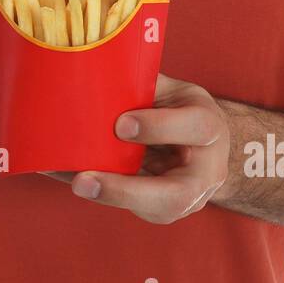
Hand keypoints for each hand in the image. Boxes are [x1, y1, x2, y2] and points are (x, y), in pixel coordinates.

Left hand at [39, 72, 231, 222]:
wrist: (204, 144)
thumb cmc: (180, 109)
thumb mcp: (170, 89)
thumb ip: (142, 85)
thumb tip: (90, 72)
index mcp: (210, 127)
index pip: (196, 127)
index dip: (158, 126)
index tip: (120, 125)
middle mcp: (207, 170)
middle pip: (177, 193)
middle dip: (127, 190)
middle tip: (83, 180)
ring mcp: (190, 198)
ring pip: (157, 210)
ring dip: (112, 198)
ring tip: (76, 183)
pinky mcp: (167, 210)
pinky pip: (137, 208)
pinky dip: (104, 194)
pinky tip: (73, 179)